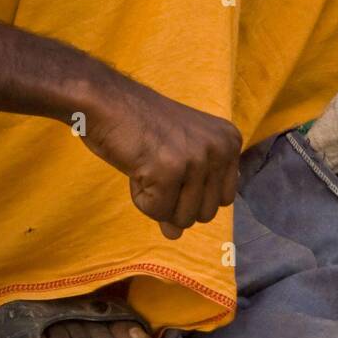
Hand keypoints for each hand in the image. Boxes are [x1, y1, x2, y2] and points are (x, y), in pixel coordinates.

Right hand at [82, 75, 241, 238]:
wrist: (107, 101)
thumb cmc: (141, 127)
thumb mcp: (176, 157)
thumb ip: (186, 195)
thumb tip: (176, 236)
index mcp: (230, 142)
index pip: (224, 199)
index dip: (192, 194)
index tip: (173, 167)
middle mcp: (221, 148)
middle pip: (205, 214)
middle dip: (174, 202)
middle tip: (156, 166)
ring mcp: (197, 159)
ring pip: (182, 218)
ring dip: (156, 201)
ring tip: (147, 165)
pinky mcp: (170, 170)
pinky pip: (157, 212)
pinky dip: (140, 198)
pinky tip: (136, 167)